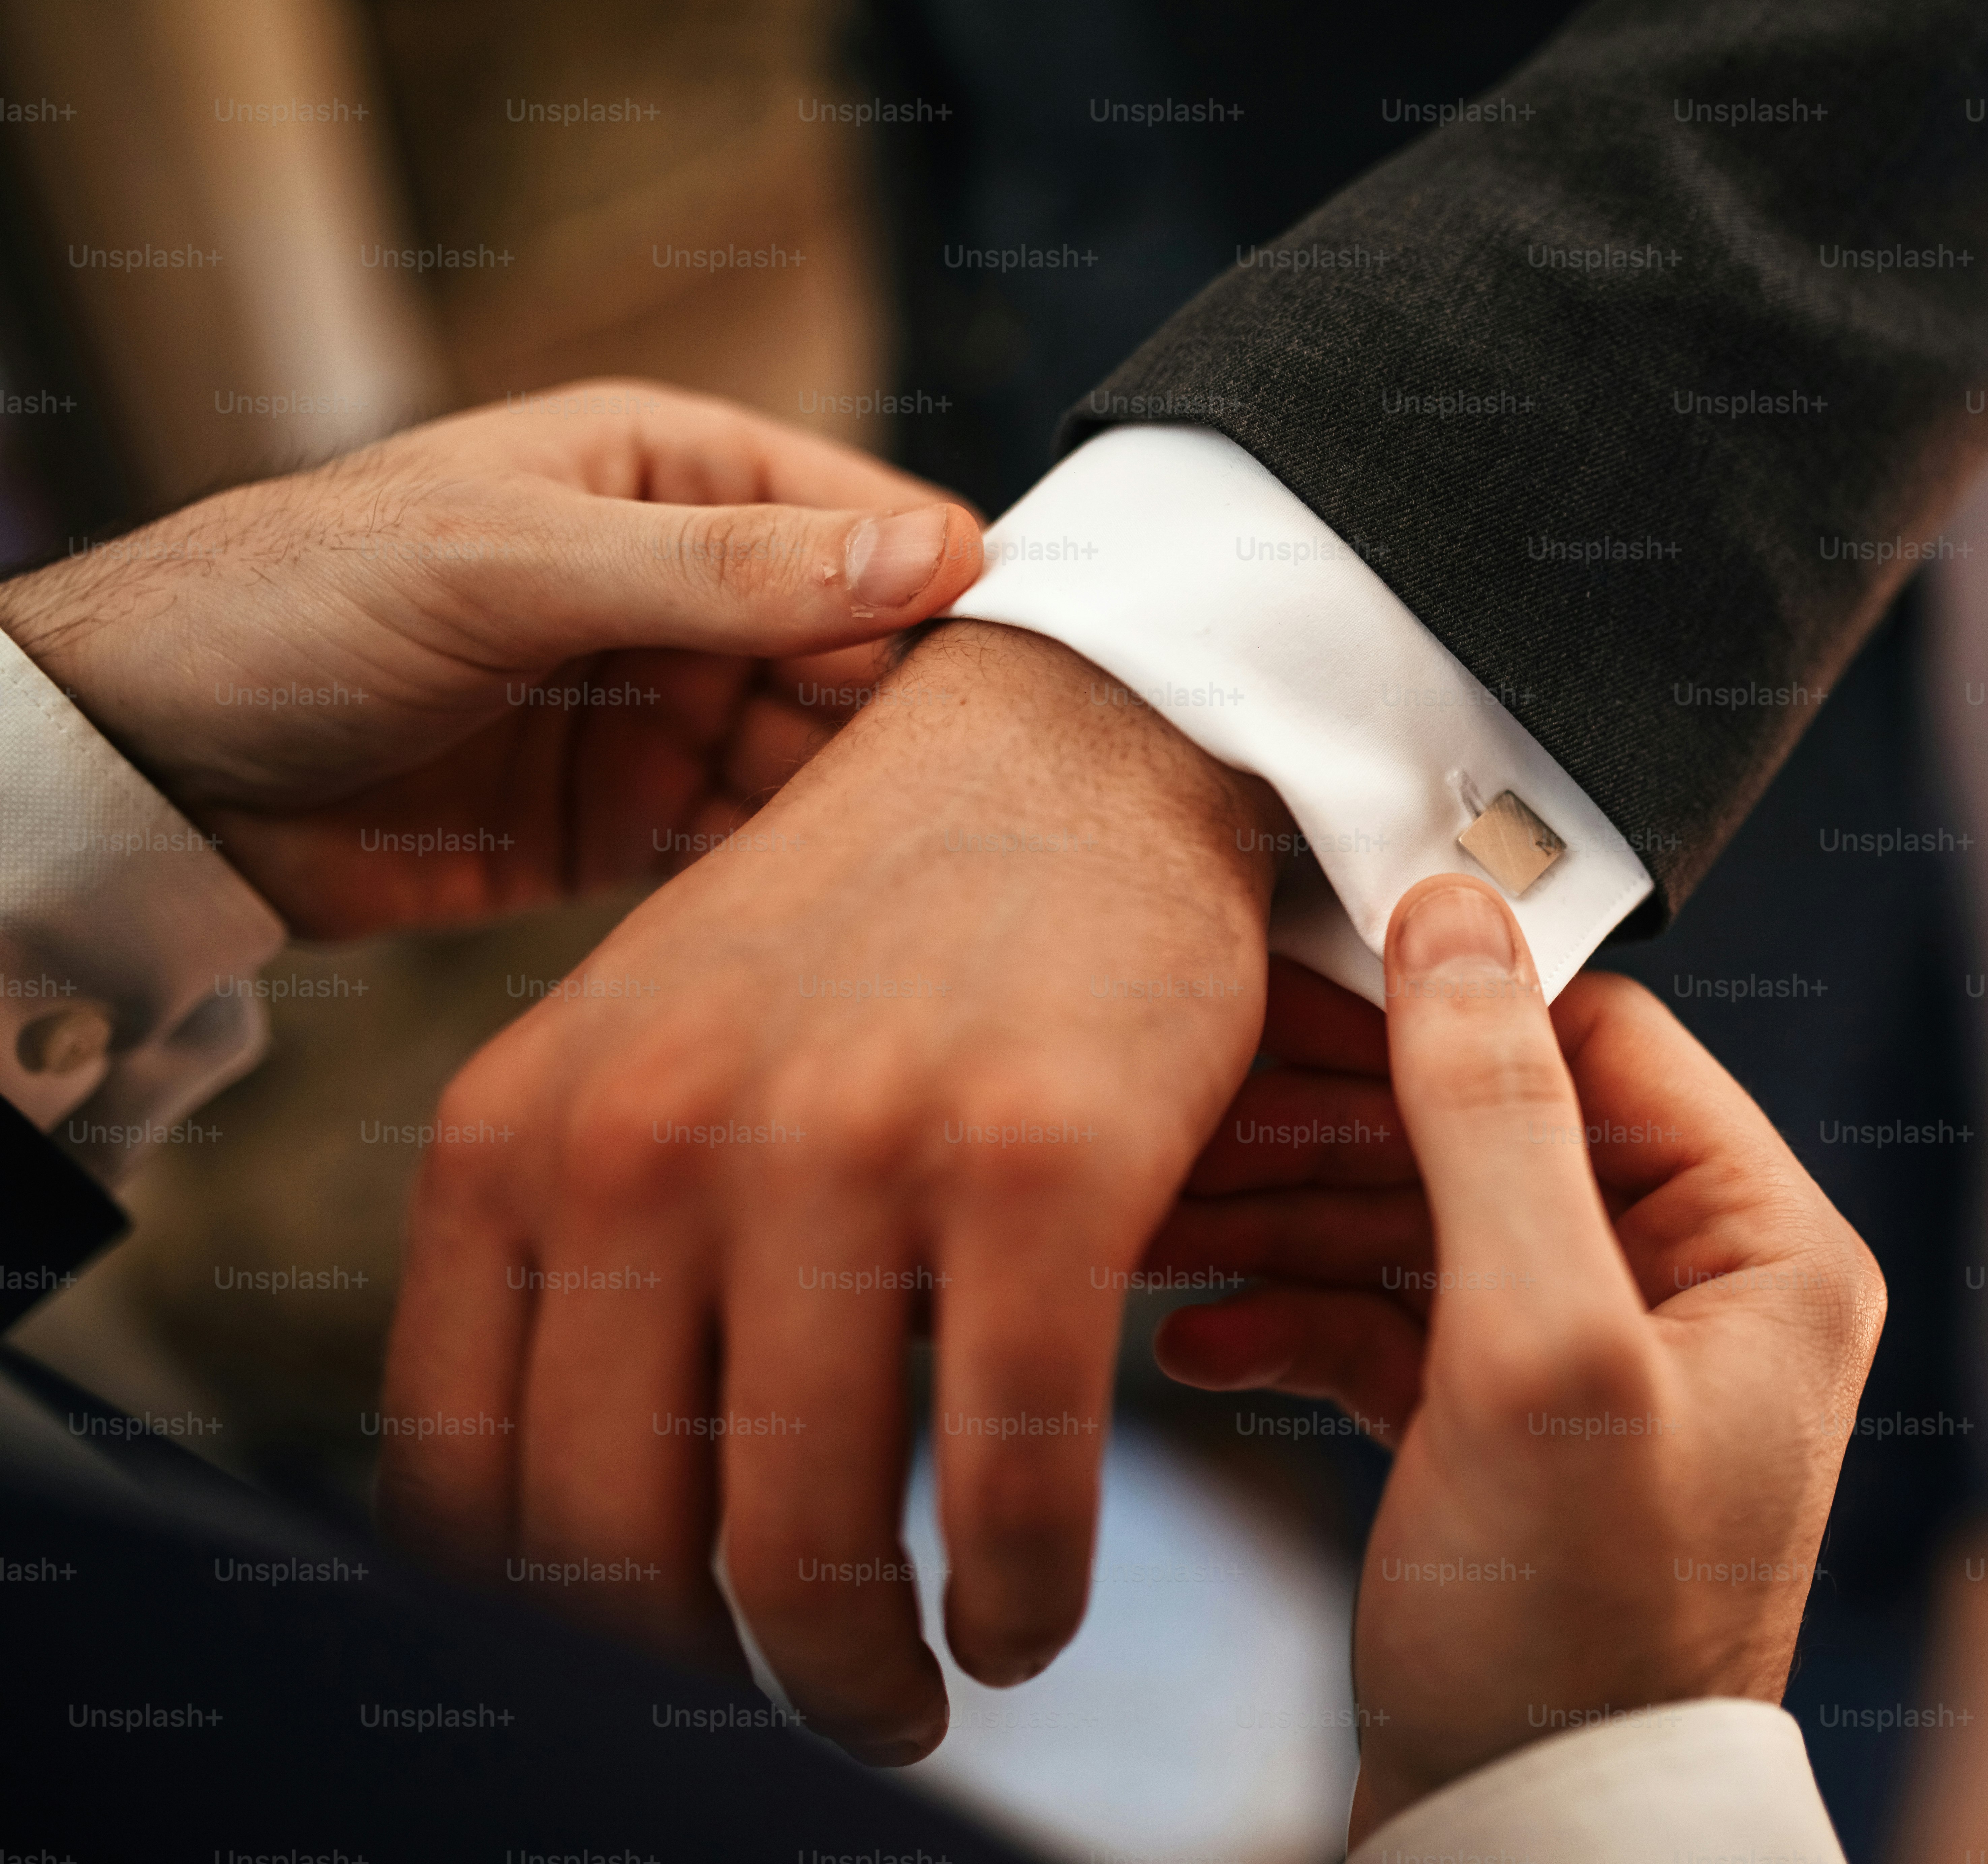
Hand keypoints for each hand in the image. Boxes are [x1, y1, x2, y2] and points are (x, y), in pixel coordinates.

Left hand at [0, 380, 979, 936]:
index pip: (858, 523)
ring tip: (936, 862)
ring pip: (816, 756)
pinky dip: (794, 873)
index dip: (946, 589)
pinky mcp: (627, 825)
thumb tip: (933, 554)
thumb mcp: (518, 563)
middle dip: (917, 714)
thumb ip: (728, 571)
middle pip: (856, 651)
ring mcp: (660, 711)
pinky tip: (842, 903)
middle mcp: (683, 590)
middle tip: (1000, 790)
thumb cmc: (297, 605)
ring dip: (866, 805)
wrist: (145, 765)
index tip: (1033, 665)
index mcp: (668, 472)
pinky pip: (747, 846)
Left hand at [380, 619, 1292, 1763]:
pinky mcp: (1036, 1160)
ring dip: (862, 1677)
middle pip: (616, 1546)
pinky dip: (1021, 1592)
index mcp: (523, 1131)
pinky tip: (1025, 1612)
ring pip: (809, 1543)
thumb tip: (607, 1527)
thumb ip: (594, 1268)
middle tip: (794, 1711)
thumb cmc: (874, 933)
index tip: (637, 1671)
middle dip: (708, 1686)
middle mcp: (652, 1140)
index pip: (458, 1482)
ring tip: (912, 1689)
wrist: (1065, 740)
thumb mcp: (657, 1068)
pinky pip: (1011, 1471)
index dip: (540, 1631)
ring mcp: (846, 1145)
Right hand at [1145, 875, 1886, 1838]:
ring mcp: (1592, 1368)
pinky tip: (1200, 1330)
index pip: (1604, 1044)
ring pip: (1423, 1225)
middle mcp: (1693, 1294)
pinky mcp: (1502, 1439)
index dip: (1452, 998)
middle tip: (1198, 1106)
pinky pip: (1391, 1328)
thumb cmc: (1571, 1637)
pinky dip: (1297, 1319)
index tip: (1310, 970)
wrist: (1534, 1849)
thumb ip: (1495, 1126)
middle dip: (1336, 1125)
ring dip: (1290, 1216)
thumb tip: (1455, 920)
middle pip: (1492, 1131)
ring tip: (1164, 1218)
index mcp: (1762, 1253)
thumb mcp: (1540, 1349)